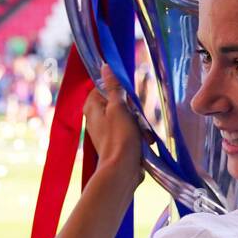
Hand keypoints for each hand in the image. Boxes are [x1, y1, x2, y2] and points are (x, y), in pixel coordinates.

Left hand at [84, 63, 149, 185]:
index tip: (130, 97)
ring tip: (143, 134)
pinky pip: (131, 131)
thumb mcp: (118, 107)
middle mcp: (96, 118)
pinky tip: (146, 142)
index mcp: (92, 107)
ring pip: (128, 117)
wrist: (122, 170)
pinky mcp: (117, 142)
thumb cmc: (119, 137)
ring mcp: (107, 131)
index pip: (105, 87)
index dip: (120, 90)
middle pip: (119, 102)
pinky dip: (139, 135)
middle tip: (138, 119)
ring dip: (139, 124)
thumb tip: (105, 66)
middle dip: (134, 110)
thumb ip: (114, 87)